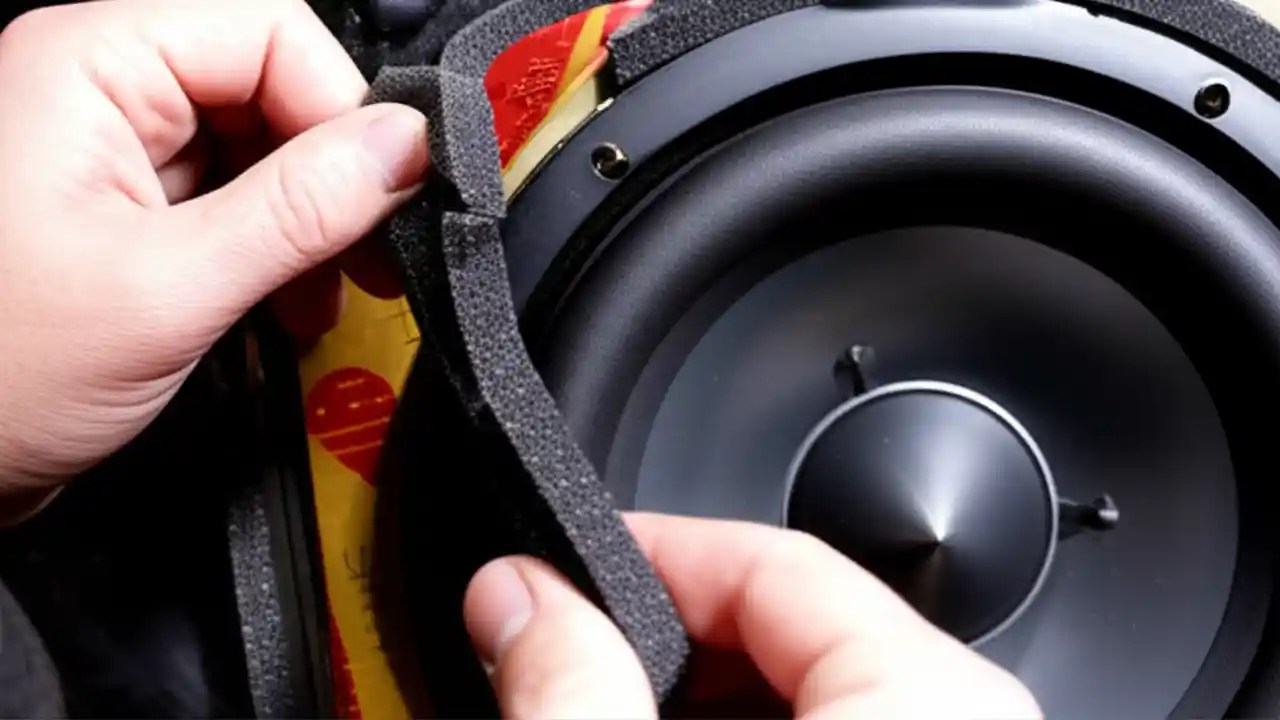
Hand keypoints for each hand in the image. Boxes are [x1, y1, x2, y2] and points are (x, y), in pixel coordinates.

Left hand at [0, 0, 427, 515]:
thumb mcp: (169, 290)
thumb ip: (299, 210)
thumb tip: (402, 146)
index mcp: (90, 66)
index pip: (269, 33)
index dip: (341, 110)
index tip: (387, 189)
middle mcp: (102, 90)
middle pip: (273, 88)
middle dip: (332, 177)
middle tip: (370, 252)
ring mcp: (116, 151)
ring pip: (265, 148)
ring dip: (311, 222)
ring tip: (321, 297)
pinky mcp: (132, 210)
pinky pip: (237, 199)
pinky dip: (278, 250)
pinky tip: (287, 303)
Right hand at [465, 514, 1041, 718]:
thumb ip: (576, 689)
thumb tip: (516, 597)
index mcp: (926, 705)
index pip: (775, 558)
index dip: (649, 550)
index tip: (563, 571)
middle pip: (793, 622)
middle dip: (664, 636)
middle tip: (569, 662)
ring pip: (814, 688)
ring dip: (701, 699)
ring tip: (613, 717)